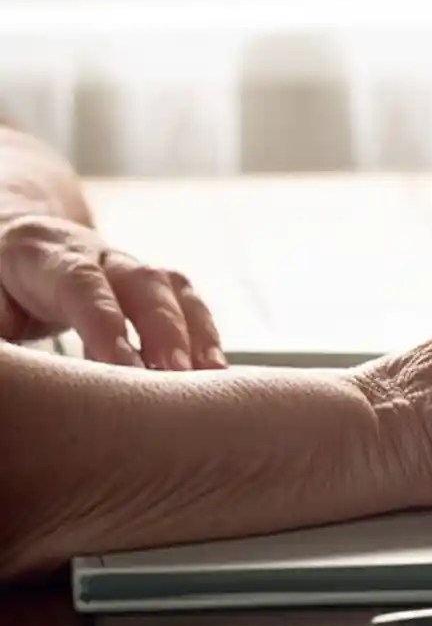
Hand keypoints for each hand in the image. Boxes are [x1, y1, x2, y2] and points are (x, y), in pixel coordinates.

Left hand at [0, 215, 224, 368]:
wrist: (9, 244)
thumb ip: (1, 331)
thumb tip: (19, 373)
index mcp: (40, 254)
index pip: (81, 285)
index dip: (106, 324)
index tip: (125, 369)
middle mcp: (93, 252)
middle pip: (142, 283)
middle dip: (164, 331)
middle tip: (176, 378)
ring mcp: (127, 266)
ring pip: (174, 290)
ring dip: (196, 335)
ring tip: (211, 380)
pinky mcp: (151, 286)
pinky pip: (188, 303)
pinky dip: (206, 336)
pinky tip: (216, 373)